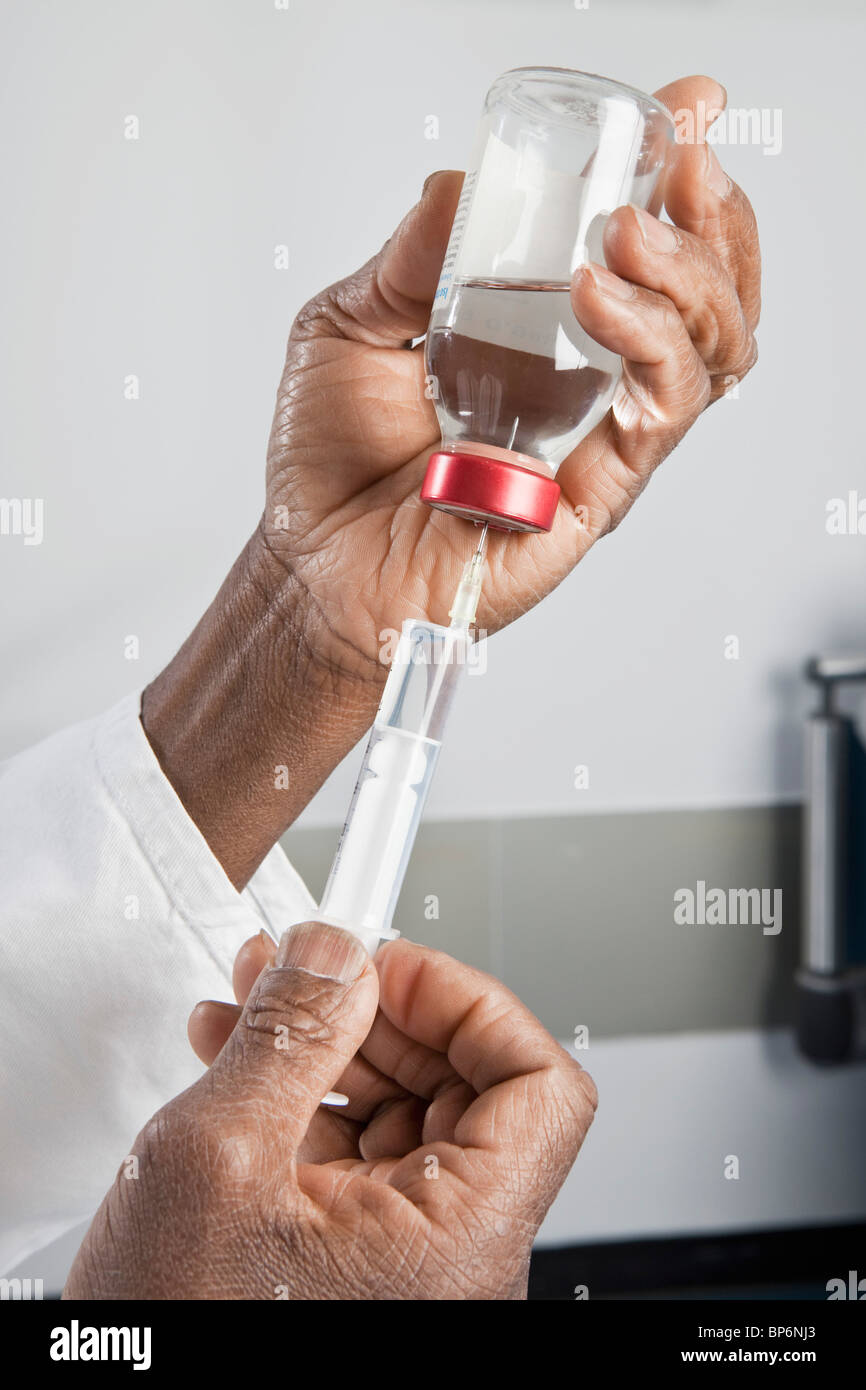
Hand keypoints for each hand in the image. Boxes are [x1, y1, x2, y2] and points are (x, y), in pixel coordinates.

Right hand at [64, 923, 596, 1299]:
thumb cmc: (175, 1333)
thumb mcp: (217, 1158)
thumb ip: (290, 1037)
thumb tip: (335, 956)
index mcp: (458, 1246)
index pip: (540, 1088)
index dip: (472, 1006)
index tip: (396, 966)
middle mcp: (450, 1262)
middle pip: (466, 1091)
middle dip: (378, 1012)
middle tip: (311, 972)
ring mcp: (402, 1267)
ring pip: (401, 1115)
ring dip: (330, 1044)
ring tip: (255, 1003)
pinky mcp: (352, 1268)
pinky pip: (355, 1156)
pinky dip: (304, 1095)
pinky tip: (243, 1060)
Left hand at [142, 74, 759, 885]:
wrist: (313, 564)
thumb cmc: (331, 461)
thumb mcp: (351, 326)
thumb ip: (410, 258)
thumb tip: (458, 181)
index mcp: (542, 336)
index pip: (641, 251)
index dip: (678, 180)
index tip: (688, 110)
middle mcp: (586, 384)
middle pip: (705, 295)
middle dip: (710, 218)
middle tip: (676, 164)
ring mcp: (597, 441)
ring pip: (708, 350)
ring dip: (687, 274)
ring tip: (621, 231)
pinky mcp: (593, 497)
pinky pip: (659, 416)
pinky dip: (646, 345)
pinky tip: (593, 297)